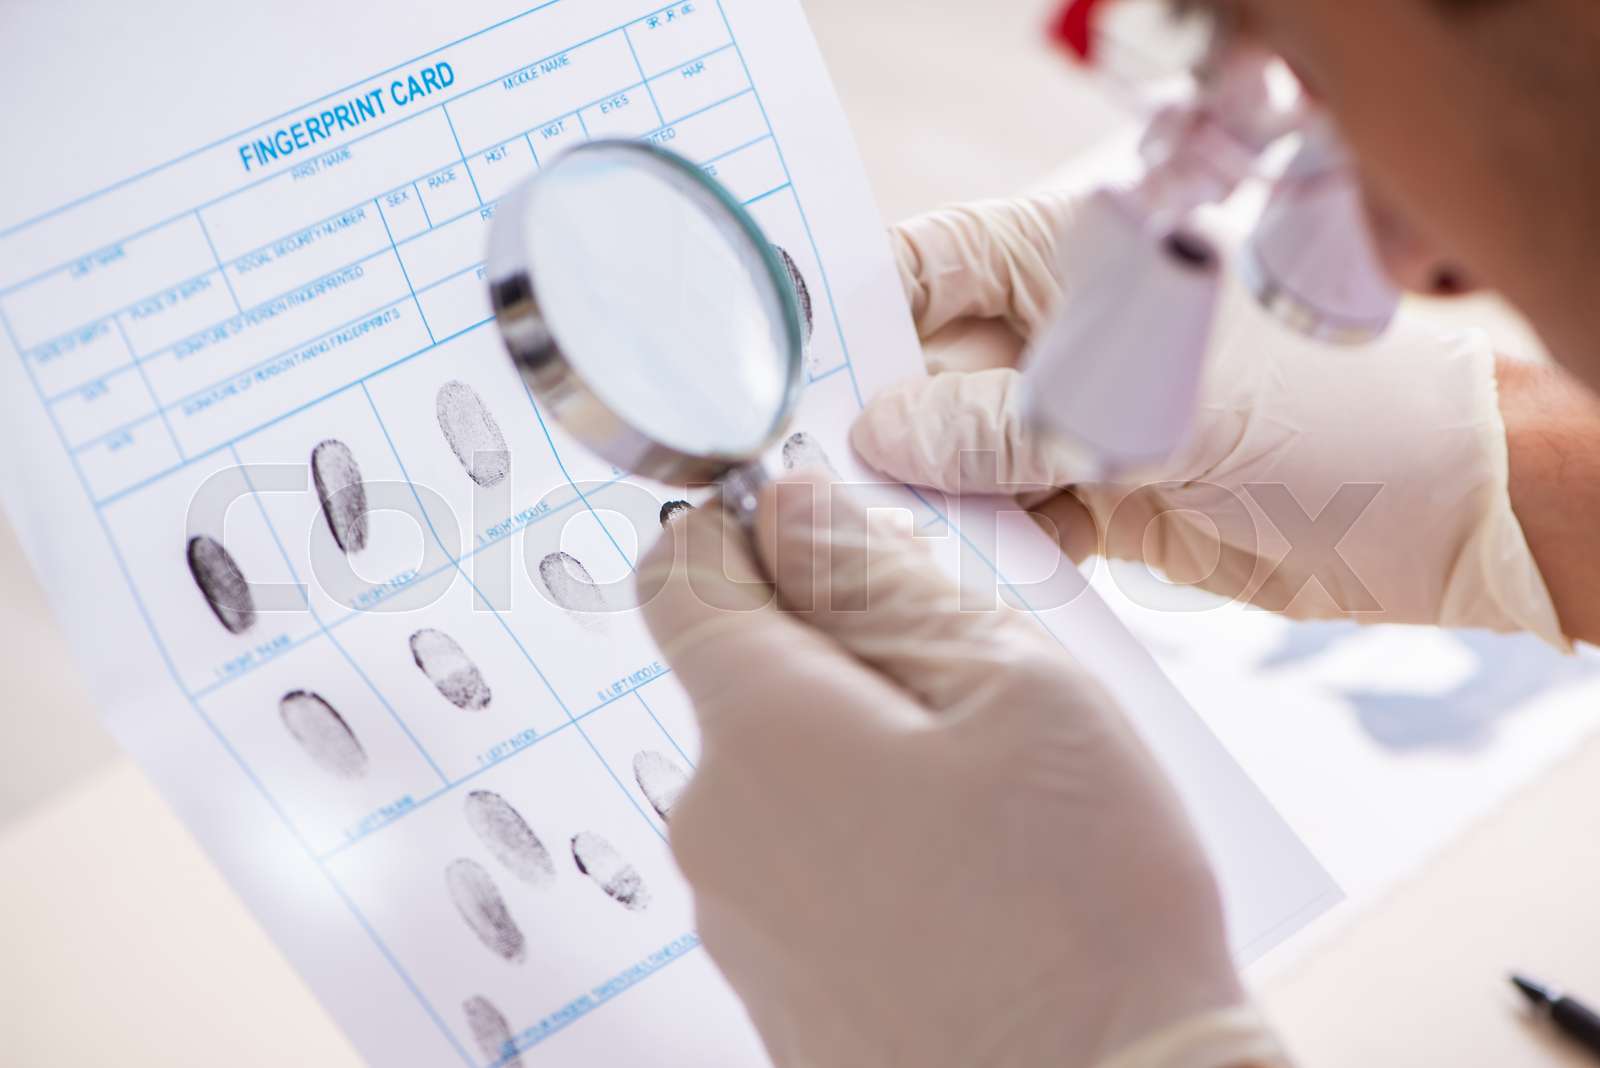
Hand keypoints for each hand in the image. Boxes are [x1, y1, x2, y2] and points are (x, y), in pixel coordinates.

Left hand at [636, 471, 1285, 1067]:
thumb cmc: (1084, 910)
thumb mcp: (1015, 688)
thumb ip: (881, 582)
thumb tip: (792, 508)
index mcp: (759, 730)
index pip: (681, 571)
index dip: (754, 531)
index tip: (838, 545)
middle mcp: (714, 828)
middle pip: (742, 680)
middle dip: (843, 656)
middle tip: (975, 699)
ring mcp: (736, 921)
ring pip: (782, 777)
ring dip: (865, 757)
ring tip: (989, 811)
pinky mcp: (774, 990)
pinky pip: (801, 868)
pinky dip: (866, 846)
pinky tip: (965, 886)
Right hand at [852, 193, 1566, 646]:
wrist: (1429, 512)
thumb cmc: (1321, 414)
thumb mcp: (1150, 411)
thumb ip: (1007, 422)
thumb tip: (878, 435)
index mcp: (1072, 264)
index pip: (929, 267)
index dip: (856, 316)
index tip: (792, 382)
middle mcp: (1058, 337)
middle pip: (927, 375)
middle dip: (882, 433)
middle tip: (825, 492)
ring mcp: (1071, 422)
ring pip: (957, 458)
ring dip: (927, 504)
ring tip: (882, 547)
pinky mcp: (1090, 501)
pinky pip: (1006, 522)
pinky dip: (984, 553)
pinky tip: (959, 580)